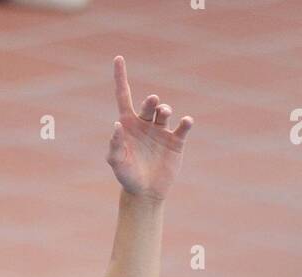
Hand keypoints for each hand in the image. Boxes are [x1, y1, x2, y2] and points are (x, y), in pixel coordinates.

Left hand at [107, 56, 192, 199]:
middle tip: (153, 102)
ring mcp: (161, 131)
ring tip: (164, 113)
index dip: (120, 77)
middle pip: (148, 104)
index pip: (124, 95)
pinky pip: (183, 128)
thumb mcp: (117, 162)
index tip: (118, 58)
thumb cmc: (127, 177)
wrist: (145, 193)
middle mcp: (145, 123)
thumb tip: (117, 124)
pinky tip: (187, 122)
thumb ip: (115, 144)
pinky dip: (186, 123)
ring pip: (164, 112)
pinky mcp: (176, 141)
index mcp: (128, 123)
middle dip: (151, 101)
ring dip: (165, 110)